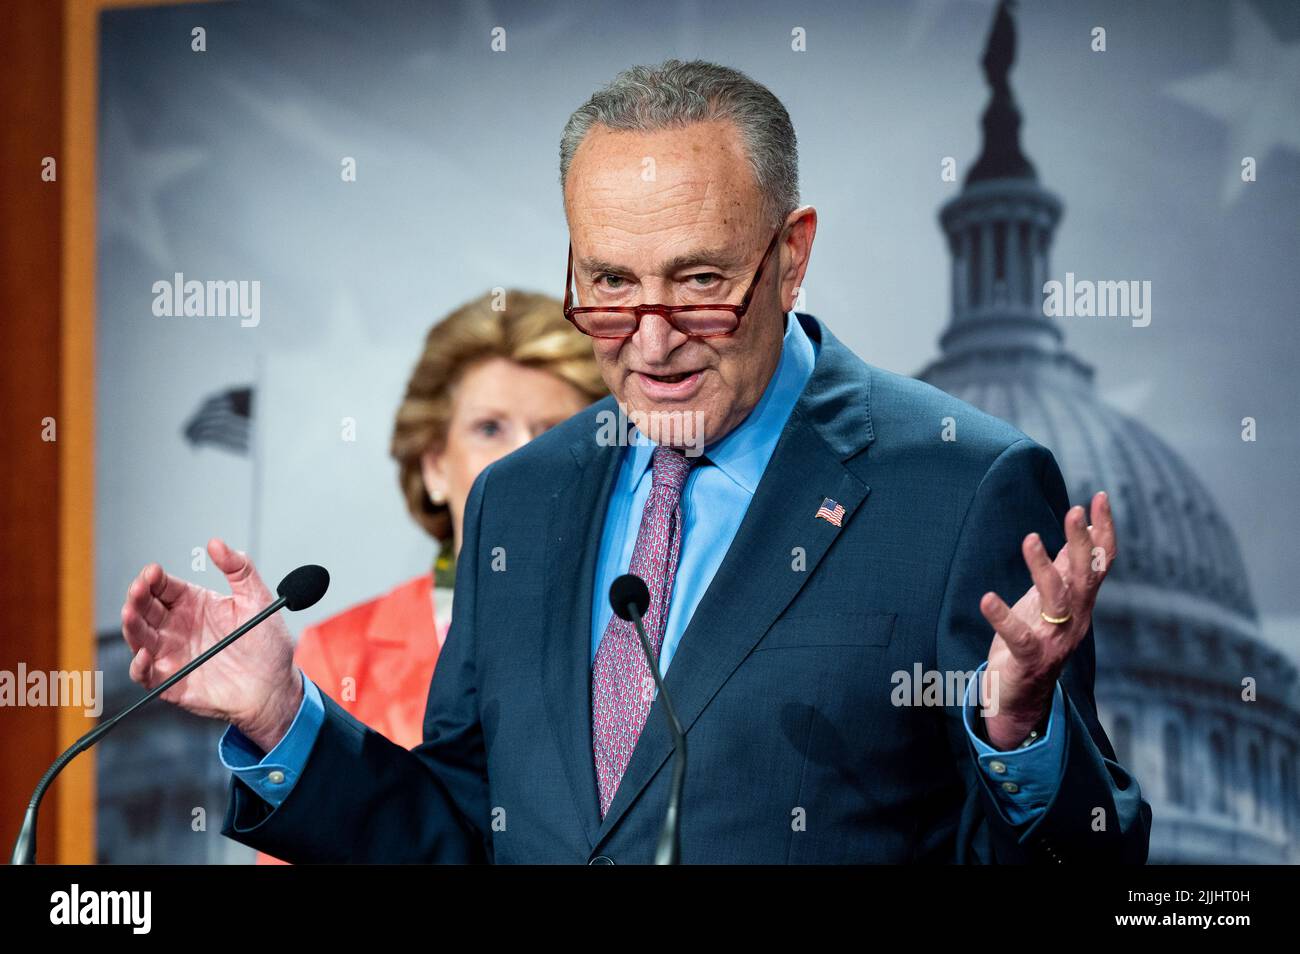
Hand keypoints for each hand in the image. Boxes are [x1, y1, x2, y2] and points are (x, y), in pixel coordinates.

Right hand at [120, 538, 301, 751]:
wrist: (275, 686)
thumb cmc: (267, 645)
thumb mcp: (257, 600)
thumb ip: (239, 570)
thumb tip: (217, 543)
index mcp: (194, 604)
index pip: (163, 586)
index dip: (153, 578)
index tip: (152, 571)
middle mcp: (177, 627)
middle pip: (146, 608)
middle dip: (137, 597)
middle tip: (139, 589)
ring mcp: (171, 654)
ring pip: (139, 638)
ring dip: (131, 625)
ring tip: (131, 613)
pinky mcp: (171, 682)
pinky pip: (146, 675)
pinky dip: (140, 666)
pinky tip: (145, 655)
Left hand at [978, 491, 1116, 749]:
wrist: (1022, 697)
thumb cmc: (1034, 641)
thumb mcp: (1051, 600)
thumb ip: (1064, 568)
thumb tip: (1078, 528)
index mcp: (1081, 603)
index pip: (1100, 562)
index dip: (1102, 531)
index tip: (1098, 498)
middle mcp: (1074, 620)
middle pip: (1085, 576)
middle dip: (1081, 543)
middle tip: (1074, 511)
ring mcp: (1054, 640)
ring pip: (1058, 600)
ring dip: (1044, 569)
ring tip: (1030, 539)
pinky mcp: (1029, 658)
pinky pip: (1017, 635)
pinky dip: (1002, 616)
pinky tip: (986, 599)